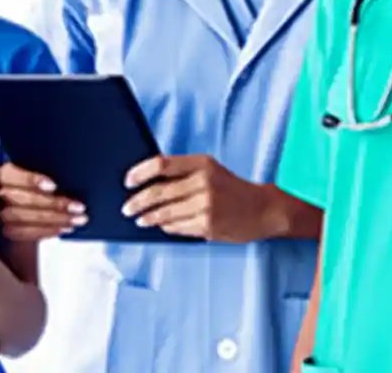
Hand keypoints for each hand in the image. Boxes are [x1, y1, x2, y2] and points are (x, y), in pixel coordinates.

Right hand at [0, 163, 87, 241]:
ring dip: (52, 220)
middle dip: (51, 205)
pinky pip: (22, 233)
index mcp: (0, 171)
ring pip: (21, 218)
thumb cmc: (30, 178)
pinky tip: (63, 229)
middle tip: (78, 207)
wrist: (15, 199)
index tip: (53, 186)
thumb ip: (40, 168)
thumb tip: (67, 174)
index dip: (30, 180)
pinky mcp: (3, 229)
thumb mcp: (32, 168)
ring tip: (75, 220)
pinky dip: (45, 231)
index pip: (10, 175)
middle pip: (20, 200)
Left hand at [121, 155, 279, 242]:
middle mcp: (203, 182)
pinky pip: (177, 227)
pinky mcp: (207, 226)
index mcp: (202, 163)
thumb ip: (183, 173)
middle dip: (137, 201)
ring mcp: (206, 206)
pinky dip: (166, 227)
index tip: (127, 181)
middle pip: (158, 191)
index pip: (161, 164)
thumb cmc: (233, 189)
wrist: (264, 209)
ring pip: (165, 213)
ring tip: (140, 219)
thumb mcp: (211, 170)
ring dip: (148, 218)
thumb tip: (147, 182)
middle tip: (126, 208)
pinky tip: (161, 226)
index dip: (139, 173)